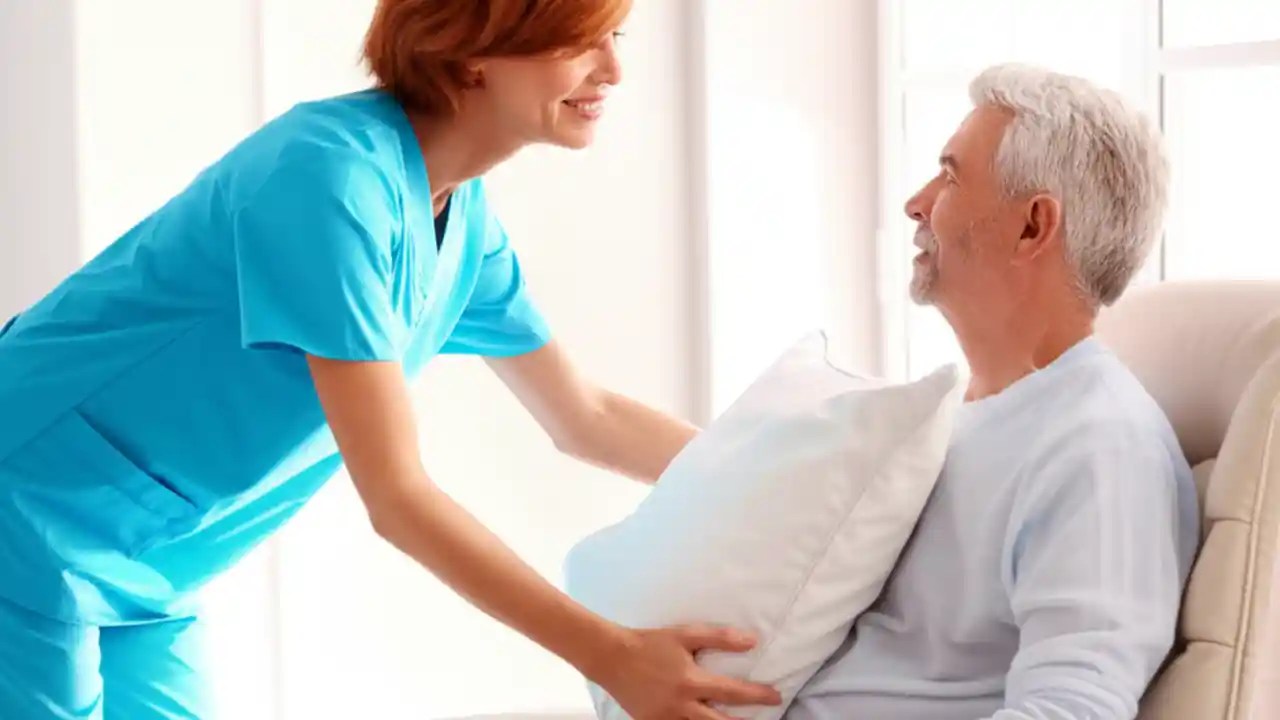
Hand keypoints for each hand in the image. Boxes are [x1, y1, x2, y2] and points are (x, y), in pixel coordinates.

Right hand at [594, 624, 782, 719]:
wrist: (612, 657)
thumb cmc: (650, 643)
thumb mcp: (685, 635)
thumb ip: (719, 638)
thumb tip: (752, 641)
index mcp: (691, 681)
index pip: (733, 692)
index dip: (758, 696)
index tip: (776, 696)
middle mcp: (681, 705)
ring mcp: (666, 719)